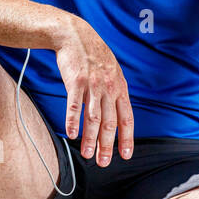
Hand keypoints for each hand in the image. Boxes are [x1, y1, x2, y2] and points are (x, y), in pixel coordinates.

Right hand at [52, 13, 133, 166]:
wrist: (75, 36)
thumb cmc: (92, 55)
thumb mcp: (111, 71)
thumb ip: (115, 91)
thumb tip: (116, 112)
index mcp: (120, 88)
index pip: (126, 118)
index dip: (126, 138)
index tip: (124, 155)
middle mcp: (108, 88)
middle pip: (110, 123)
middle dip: (107, 145)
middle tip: (103, 162)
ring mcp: (92, 85)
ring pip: (93, 118)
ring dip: (90, 139)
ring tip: (88, 155)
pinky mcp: (75, 82)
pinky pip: (74, 106)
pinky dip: (73, 121)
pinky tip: (71, 134)